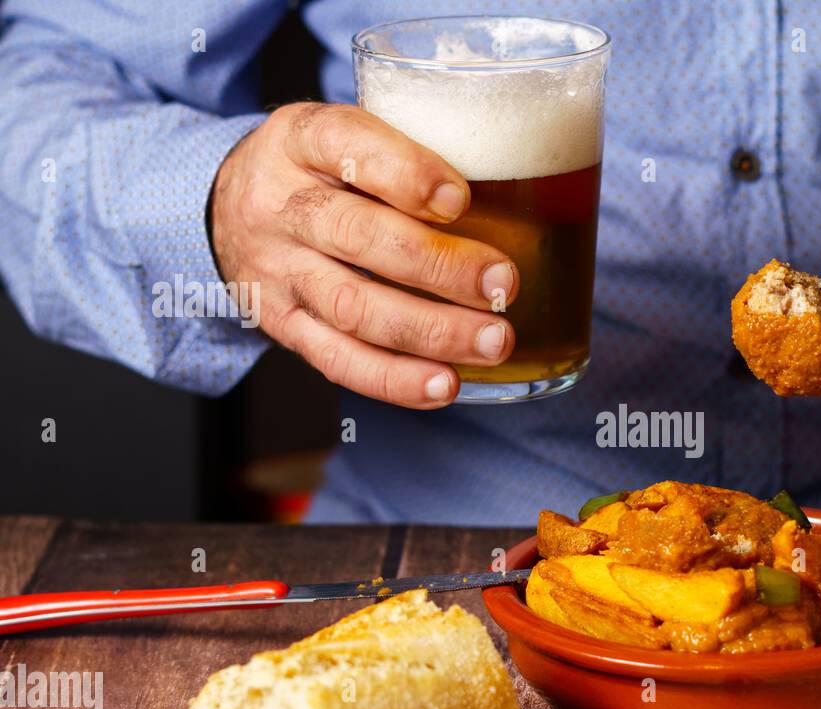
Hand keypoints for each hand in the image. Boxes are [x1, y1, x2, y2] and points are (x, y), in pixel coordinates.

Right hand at [210, 102, 517, 407]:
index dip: (405, 174)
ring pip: (353, 307)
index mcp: (301, 138)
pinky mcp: (281, 325)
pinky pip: (338, 360)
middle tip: (503, 283)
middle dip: (438, 266)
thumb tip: (517, 194)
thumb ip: (408, 156)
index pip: (346, 145)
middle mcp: (280, 204)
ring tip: (494, 341)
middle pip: (357, 237)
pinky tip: (444, 385)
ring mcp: (276, 271)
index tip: (460, 200)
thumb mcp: (348, 134)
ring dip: (431, 331)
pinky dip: (396, 380)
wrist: (225, 207)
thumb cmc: (321, 169)